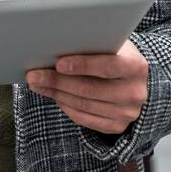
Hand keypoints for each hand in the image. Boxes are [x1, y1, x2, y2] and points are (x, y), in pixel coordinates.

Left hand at [25, 39, 148, 135]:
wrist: (136, 81)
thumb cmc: (116, 56)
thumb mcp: (112, 45)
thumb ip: (93, 45)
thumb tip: (58, 45)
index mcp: (136, 66)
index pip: (108, 67)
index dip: (82, 65)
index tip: (58, 63)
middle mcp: (135, 92)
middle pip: (89, 89)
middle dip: (57, 81)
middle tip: (34, 75)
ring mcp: (127, 113)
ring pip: (83, 104)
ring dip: (56, 93)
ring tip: (38, 84)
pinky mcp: (117, 126)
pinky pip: (84, 118)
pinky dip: (65, 106)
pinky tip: (54, 95)